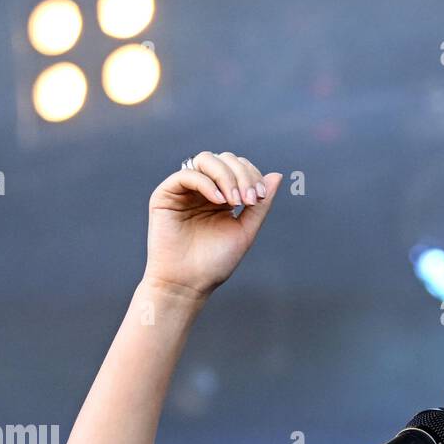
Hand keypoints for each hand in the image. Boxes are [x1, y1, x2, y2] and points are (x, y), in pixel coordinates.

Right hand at [143, 152, 282, 298]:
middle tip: (248, 200)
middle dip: (242, 175)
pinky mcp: (165, 195)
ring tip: (235, 200)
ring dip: (226, 175)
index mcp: (222, 196)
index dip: (252, 175)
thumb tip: (278, 175)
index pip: (238, 167)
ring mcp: (184, 190)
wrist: (188, 284)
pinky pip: (187, 174)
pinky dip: (206, 183)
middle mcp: (203, 189)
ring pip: (206, 160)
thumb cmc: (215, 262)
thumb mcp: (245, 230)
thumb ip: (260, 204)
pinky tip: (218, 201)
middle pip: (224, 159)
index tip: (260, 197)